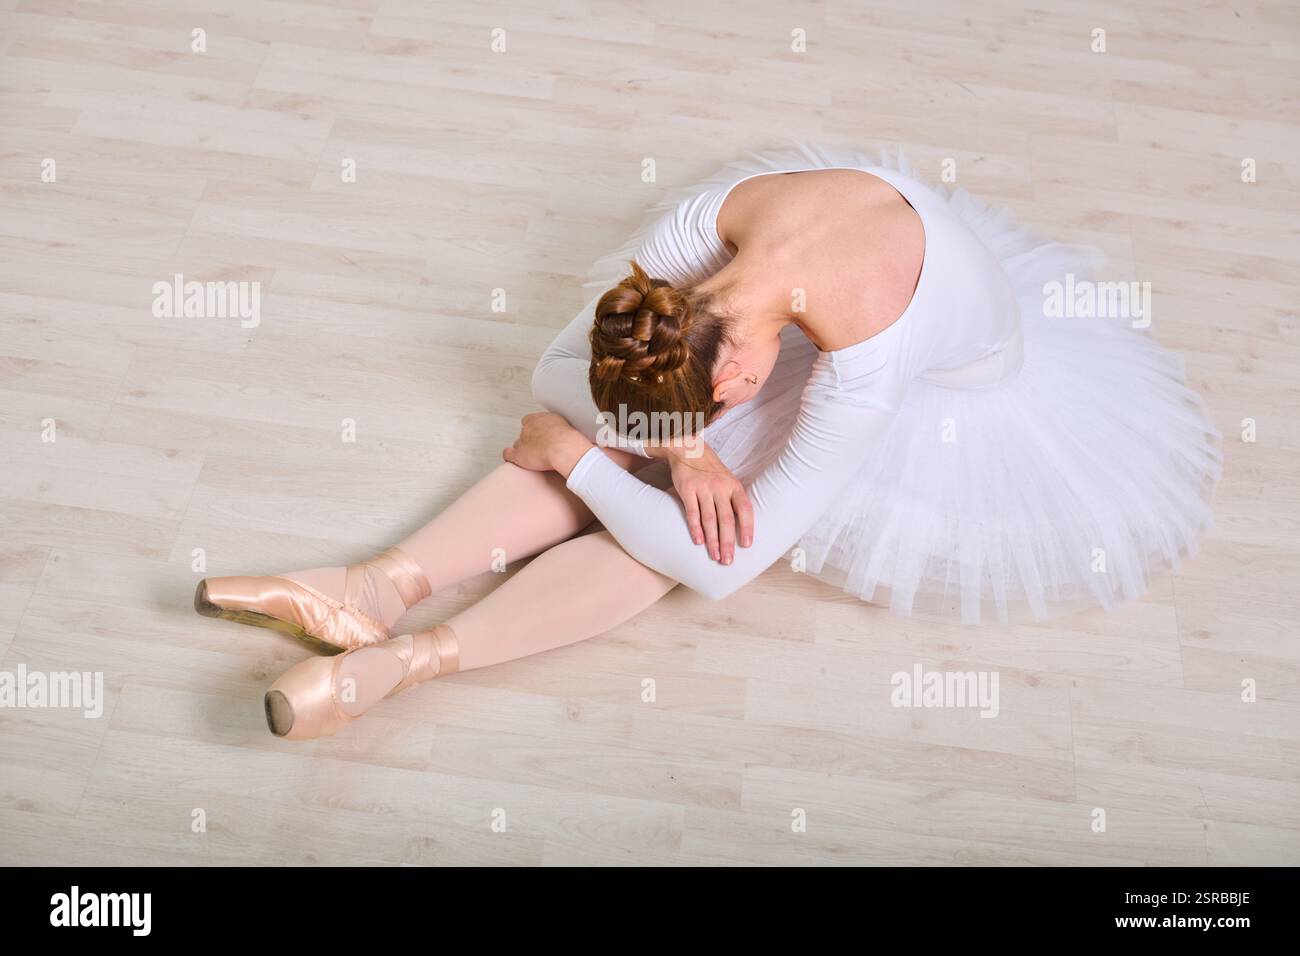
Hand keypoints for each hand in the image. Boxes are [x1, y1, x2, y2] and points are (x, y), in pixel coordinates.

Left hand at [503, 412, 591, 475]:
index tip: (541, 435)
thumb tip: (574, 431)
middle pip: (524, 433)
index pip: (530, 420)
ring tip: (532, 456)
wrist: (564, 448)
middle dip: (530, 439)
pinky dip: (509, 456)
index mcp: (538, 419)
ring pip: (518, 444)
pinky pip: (508, 454)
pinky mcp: (519, 455)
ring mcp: (522, 441)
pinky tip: (513, 459)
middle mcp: (528, 428)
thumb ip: (565, 427)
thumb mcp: (569, 426)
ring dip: (524, 449)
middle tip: (540, 447)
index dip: (535, 429)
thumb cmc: (571, 439)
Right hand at [666, 441, 752, 563]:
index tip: (747, 545)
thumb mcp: (729, 481)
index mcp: (735, 486)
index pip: (745, 509)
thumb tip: (742, 528)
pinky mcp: (687, 489)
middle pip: (727, 519)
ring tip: (715, 556)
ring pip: (710, 519)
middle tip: (728, 560)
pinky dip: (695, 528)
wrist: (689, 450)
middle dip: (728, 542)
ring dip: (712, 540)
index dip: (747, 527)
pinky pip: (692, 512)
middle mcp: (721, 488)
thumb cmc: (712, 471)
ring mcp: (704, 488)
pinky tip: (699, 542)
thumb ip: (734, 501)